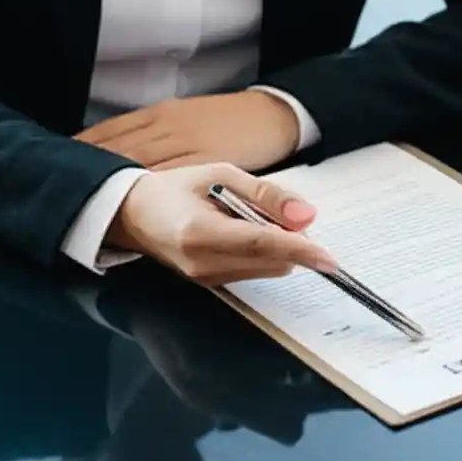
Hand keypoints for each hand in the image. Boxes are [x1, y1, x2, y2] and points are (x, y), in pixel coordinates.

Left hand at [75, 91, 299, 170]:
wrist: (272, 114)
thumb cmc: (231, 121)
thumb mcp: (188, 121)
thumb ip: (157, 136)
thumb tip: (125, 155)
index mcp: (160, 114)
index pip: (112, 130)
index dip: (83, 146)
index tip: (56, 160)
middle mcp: (167, 125)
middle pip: (117, 144)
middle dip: (86, 162)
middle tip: (57, 178)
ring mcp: (185, 139)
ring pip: (138, 157)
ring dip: (108, 173)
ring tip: (82, 191)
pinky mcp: (205, 155)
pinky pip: (170, 171)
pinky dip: (146, 182)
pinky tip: (130, 196)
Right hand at [106, 162, 335, 285]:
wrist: (133, 215)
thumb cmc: (175, 189)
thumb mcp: (219, 175)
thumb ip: (264, 194)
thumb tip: (305, 215)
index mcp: (200, 231)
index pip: (261, 243)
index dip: (299, 249)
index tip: (329, 257)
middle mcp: (203, 262)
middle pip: (270, 261)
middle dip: (292, 242)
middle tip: (287, 214)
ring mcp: (206, 278)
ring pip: (267, 269)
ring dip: (279, 248)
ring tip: (254, 219)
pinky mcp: (210, 285)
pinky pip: (254, 272)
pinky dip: (264, 254)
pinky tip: (246, 234)